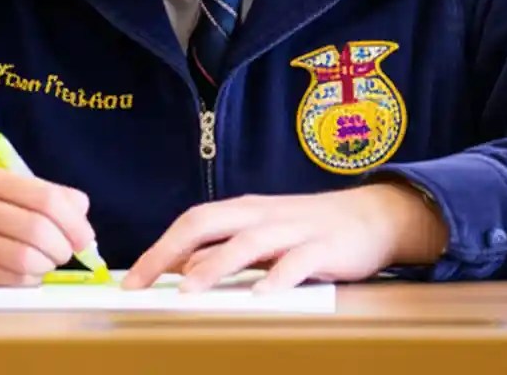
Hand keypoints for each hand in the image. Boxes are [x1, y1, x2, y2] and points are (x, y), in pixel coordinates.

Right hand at [0, 168, 92, 285]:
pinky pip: (8, 280)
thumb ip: (50, 195)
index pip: (45, 199)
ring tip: (47, 262)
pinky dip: (29, 280)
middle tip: (65, 252)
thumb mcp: (10, 189)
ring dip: (46, 266)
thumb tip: (82, 211)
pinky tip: (29, 274)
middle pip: (36, 230)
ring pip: (23, 259)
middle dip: (62, 247)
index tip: (85, 238)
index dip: (73, 222)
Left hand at [122, 182, 447, 292]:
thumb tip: (179, 272)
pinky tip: (263, 294)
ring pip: (248, 242)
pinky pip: (298, 261)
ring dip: (215, 265)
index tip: (132, 280)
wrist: (374, 216)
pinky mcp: (325, 247)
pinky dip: (279, 277)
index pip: (192, 223)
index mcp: (245, 212)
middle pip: (208, 223)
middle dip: (170, 252)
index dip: (159, 249)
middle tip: (143, 285)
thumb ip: (226, 251)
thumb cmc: (312, 231)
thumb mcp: (264, 236)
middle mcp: (263, 215)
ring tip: (190, 291)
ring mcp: (294, 230)